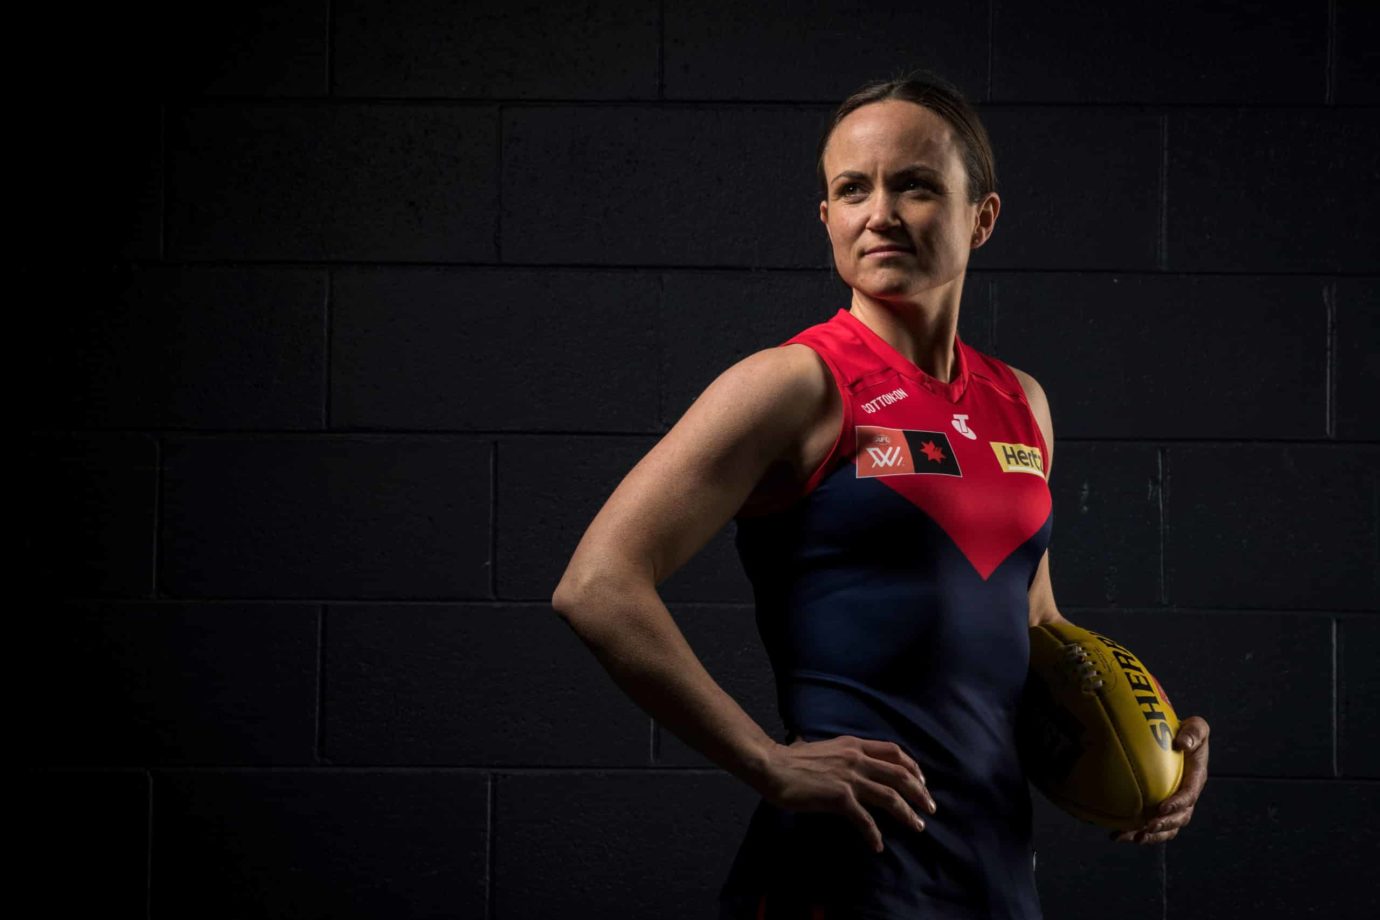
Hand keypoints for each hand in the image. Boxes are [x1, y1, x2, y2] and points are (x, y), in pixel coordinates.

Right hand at [762, 735, 936, 854]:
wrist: (771, 766)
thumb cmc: (788, 758)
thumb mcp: (817, 745)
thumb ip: (828, 749)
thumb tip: (815, 746)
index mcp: (853, 745)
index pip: (894, 751)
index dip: (913, 767)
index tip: (922, 781)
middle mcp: (856, 758)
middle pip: (900, 774)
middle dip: (920, 792)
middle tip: (930, 808)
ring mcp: (849, 778)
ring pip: (890, 796)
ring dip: (907, 813)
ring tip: (917, 826)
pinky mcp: (839, 797)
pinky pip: (865, 819)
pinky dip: (874, 834)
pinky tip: (877, 845)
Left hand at [1110, 715, 1209, 843]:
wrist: (1174, 738)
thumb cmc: (1185, 731)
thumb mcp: (1197, 726)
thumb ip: (1194, 732)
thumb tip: (1182, 743)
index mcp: (1196, 780)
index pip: (1188, 796)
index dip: (1177, 805)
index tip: (1162, 808)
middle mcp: (1186, 797)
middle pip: (1179, 818)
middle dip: (1164, 825)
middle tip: (1147, 827)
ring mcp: (1173, 805)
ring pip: (1165, 828)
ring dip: (1149, 836)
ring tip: (1131, 838)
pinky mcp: (1158, 808)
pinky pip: (1149, 825)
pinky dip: (1135, 832)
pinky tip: (1116, 834)